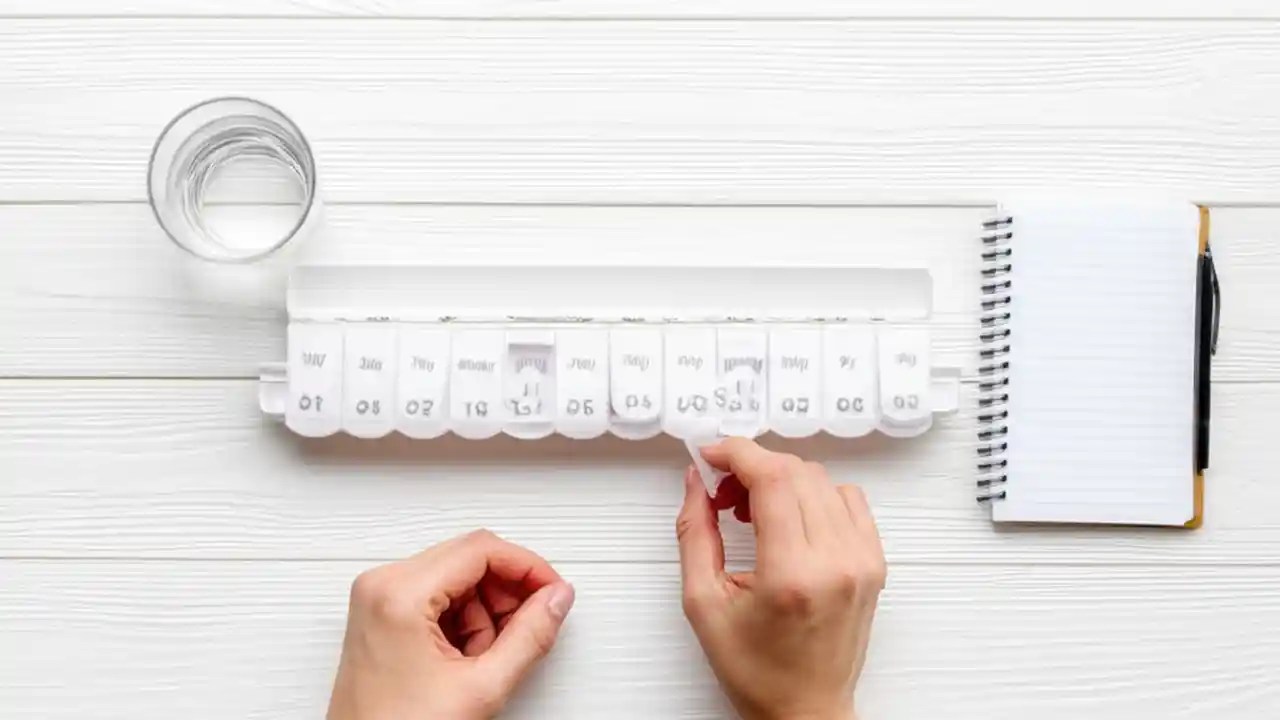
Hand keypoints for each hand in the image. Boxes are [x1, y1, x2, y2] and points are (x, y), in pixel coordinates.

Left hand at [327, 530, 575, 719]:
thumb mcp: (481, 687)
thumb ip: (530, 636)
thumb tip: (555, 599)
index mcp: (399, 593)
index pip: (480, 549)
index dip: (527, 567)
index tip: (553, 590)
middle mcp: (382, 586)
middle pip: (469, 558)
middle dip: (507, 592)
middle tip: (531, 624)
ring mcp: (378, 599)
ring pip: (457, 579)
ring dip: (486, 613)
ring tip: (487, 658)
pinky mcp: (382, 616)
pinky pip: (439, 598)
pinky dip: (464, 622)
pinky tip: (468, 658)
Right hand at [675, 438, 885, 719]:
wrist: (804, 711)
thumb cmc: (758, 672)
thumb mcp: (703, 603)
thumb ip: (695, 533)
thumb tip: (698, 481)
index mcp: (792, 574)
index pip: (773, 478)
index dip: (738, 453)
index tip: (714, 453)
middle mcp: (837, 562)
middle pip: (797, 472)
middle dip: (753, 467)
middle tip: (723, 491)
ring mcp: (862, 561)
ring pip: (822, 480)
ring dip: (782, 480)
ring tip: (752, 511)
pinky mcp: (874, 563)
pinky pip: (849, 500)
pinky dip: (815, 495)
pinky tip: (790, 519)